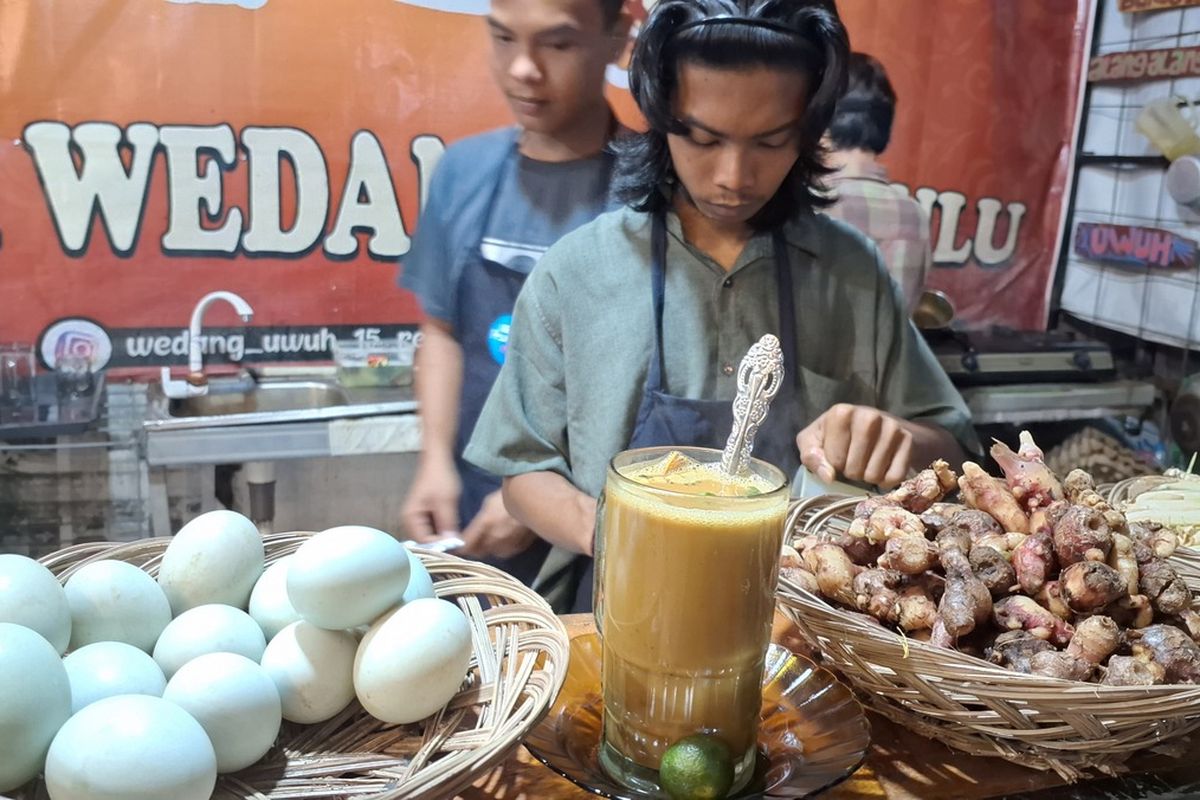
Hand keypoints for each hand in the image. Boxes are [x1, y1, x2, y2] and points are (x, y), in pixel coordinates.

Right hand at [401, 458, 460, 542]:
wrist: (437, 461)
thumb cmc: (440, 478)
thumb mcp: (446, 502)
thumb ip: (447, 523)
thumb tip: (452, 544)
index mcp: (411, 518)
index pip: (424, 543)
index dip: (440, 548)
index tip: (458, 549)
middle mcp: (409, 522)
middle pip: (424, 543)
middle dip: (441, 546)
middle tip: (459, 548)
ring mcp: (416, 519)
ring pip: (429, 538)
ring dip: (442, 540)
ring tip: (458, 542)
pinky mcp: (423, 516)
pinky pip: (431, 531)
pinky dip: (441, 533)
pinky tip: (453, 534)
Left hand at [459, 490, 537, 558]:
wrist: (533, 496)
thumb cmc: (508, 494)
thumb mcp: (488, 503)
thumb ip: (479, 522)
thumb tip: (473, 533)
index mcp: (486, 522)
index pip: (468, 543)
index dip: (461, 547)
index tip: (458, 548)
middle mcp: (497, 536)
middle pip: (480, 552)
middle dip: (475, 549)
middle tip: (474, 544)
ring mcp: (510, 542)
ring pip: (494, 554)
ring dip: (490, 549)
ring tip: (490, 542)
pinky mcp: (521, 545)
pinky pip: (508, 552)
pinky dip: (504, 549)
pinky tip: (504, 542)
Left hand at [797, 403, 912, 488]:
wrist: (875, 426)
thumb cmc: (836, 435)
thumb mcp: (813, 441)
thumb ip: (811, 456)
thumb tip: (829, 476)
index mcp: (842, 412)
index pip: (834, 460)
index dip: (833, 464)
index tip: (838, 453)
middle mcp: (869, 416)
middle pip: (854, 469)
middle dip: (850, 472)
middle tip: (853, 460)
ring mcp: (892, 427)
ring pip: (874, 475)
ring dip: (867, 477)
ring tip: (866, 461)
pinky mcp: (908, 441)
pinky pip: (894, 477)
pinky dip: (886, 481)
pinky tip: (882, 467)